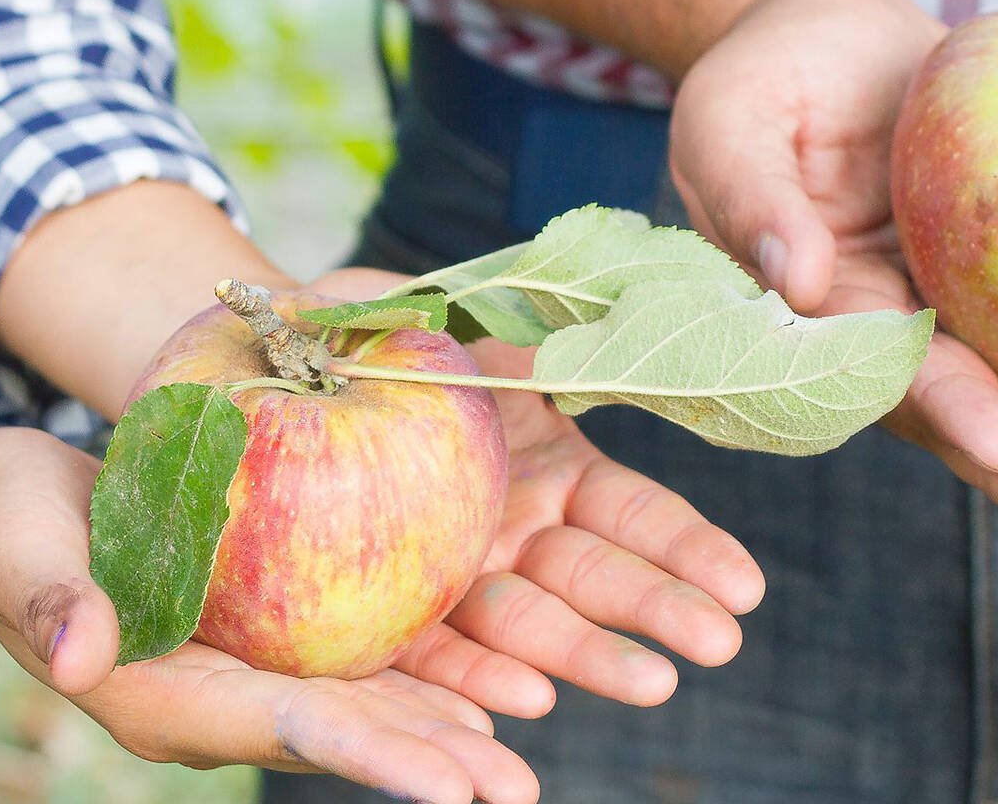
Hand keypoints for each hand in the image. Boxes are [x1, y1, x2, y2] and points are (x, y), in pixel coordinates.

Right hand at [0, 428, 536, 803]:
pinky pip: (352, 666)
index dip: (373, 755)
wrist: (10, 508)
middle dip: (430, 763)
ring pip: (359, 710)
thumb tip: (83, 654)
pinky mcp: (264, 637)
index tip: (452, 788)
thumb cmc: (2, 526)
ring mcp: (245, 675)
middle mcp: (217, 702)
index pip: (286, 732)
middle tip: (516, 788)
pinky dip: (416, 678)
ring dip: (438, 732)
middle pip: (342, 737)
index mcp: (163, 700)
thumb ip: (49, 601)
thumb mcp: (14, 548)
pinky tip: (480, 684)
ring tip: (518, 756)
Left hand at [309, 269, 768, 712]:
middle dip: (660, 609)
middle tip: (719, 644)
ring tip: (654, 686)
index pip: (630, 513)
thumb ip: (503, 306)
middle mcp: (510, 528)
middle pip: (594, 578)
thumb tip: (587, 291)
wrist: (254, 364)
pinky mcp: (384, 609)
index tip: (743, 588)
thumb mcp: (427, 299)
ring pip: (528, 625)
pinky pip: (432, 648)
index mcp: (543, 461)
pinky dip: (478, 676)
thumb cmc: (349, 319)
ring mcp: (451, 572)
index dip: (686, 547)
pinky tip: (522, 704)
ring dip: (590, 657)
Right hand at [668, 0, 997, 550]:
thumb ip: (756, 201)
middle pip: (962, 409)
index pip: (882, 371)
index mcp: (822, 314)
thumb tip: (802, 281)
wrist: (825, 38)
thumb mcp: (729, 126)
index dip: (941, 409)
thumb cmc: (760, 78)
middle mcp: (890, 327)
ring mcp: (950, 305)